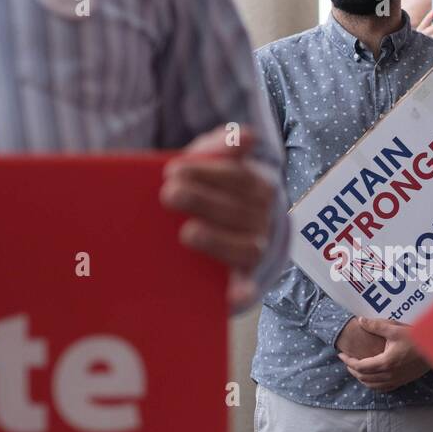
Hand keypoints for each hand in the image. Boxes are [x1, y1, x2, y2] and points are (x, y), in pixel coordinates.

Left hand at [161, 125, 276, 308]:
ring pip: (247, 247)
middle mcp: (264, 218)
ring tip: (188, 233)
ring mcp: (259, 249)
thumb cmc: (214, 197)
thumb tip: (249, 135)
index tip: (172, 170)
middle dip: (203, 201)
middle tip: (168, 194)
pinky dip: (242, 291)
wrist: (233, 241)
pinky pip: (248, 287)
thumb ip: (219, 149)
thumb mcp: (214, 169)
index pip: (238, 176)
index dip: (207, 172)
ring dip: (218, 240)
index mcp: (258, 186)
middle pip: (238, 209)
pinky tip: (231, 296)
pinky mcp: (248, 280)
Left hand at [338, 317, 429, 391]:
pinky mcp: (402, 382)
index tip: (341, 354)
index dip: (348, 361)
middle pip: (363, 378)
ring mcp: (396, 380)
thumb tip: (360, 320)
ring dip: (361, 378)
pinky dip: (372, 384)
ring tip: (356, 368)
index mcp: (385, 363)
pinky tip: (371, 377)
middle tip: (346, 360)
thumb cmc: (416, 339)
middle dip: (352, 370)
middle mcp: (389, 375)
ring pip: (372, 385)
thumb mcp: (395, 329)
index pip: (360, 367)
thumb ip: (376, 326)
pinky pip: (382, 388)